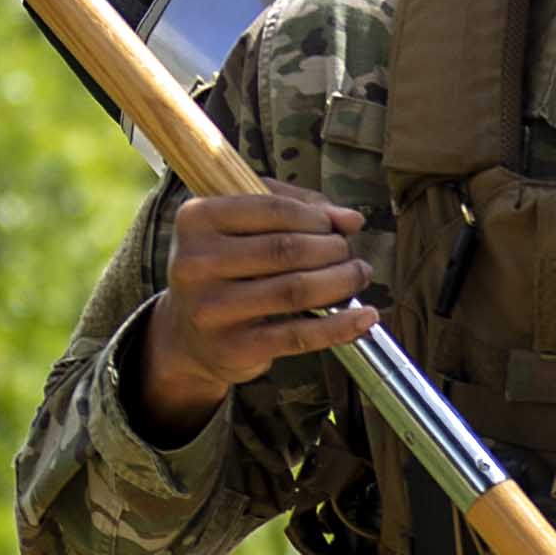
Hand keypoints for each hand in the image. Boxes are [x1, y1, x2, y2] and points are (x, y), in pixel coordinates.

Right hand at [129, 184, 379, 436]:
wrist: (190, 334)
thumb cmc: (226, 267)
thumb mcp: (245, 224)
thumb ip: (297, 207)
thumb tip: (351, 220)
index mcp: (196, 218)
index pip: (272, 208)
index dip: (316, 217)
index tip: (337, 228)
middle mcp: (195, 263)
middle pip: (287, 249)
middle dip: (333, 250)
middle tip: (351, 255)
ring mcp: (212, 308)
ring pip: (296, 290)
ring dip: (341, 282)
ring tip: (358, 276)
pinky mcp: (234, 347)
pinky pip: (299, 334)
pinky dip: (340, 326)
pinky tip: (365, 317)